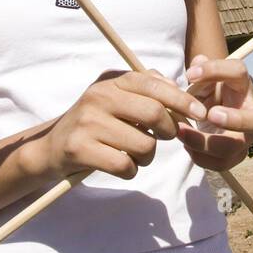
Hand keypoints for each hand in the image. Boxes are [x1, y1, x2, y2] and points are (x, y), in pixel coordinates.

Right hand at [29, 70, 207, 180]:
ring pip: (144, 144)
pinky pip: (126, 165)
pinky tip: (122, 165)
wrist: (52, 147)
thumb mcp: (116, 97)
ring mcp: (88, 123)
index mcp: (110, 82)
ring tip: (135, 154)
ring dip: (148, 156)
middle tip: (163, 137)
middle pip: (153, 114)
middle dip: (168, 130)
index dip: (181, 100)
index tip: (200, 113)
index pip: (153, 85)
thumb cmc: (96, 123)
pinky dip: (131, 170)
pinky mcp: (80, 149)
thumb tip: (178, 87)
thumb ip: (147, 87)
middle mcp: (98, 97)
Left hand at [178, 54, 252, 170]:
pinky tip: (186, 145)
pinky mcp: (236, 155)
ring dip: (206, 142)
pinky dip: (200, 156)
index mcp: (241, 86)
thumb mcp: (202, 81)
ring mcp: (246, 137)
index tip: (189, 76)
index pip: (239, 72)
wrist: (208, 116)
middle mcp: (251, 112)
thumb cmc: (207, 93)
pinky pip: (221, 162)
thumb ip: (200, 72)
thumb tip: (199, 61)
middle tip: (211, 115)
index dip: (217, 71)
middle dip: (238, 120)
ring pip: (236, 147)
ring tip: (181, 133)